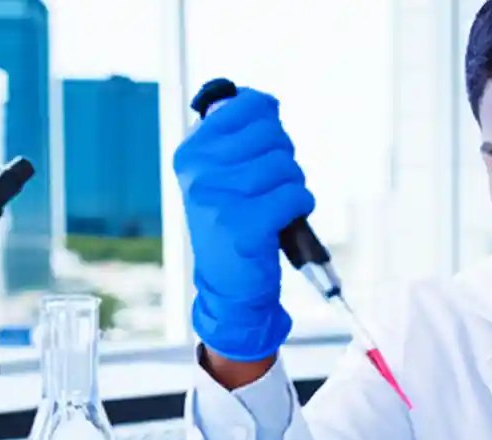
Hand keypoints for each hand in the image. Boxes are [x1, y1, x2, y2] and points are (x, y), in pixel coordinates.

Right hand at [173, 86, 314, 360]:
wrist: (230, 285)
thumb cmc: (234, 222)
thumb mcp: (220, 176)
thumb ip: (237, 136)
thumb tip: (265, 102)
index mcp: (191, 152)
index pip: (246, 106)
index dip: (269, 120)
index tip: (266, 143)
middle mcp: (199, 172)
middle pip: (271, 134)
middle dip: (284, 157)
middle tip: (272, 184)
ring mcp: (219, 199)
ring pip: (286, 166)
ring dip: (293, 185)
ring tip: (277, 206)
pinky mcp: (243, 226)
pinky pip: (294, 195)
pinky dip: (300, 206)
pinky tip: (286, 220)